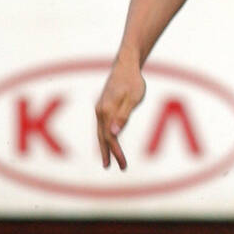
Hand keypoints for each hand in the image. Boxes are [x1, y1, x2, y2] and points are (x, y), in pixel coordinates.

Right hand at [96, 55, 145, 169]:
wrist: (125, 65)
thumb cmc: (133, 82)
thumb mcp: (133, 99)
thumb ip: (123, 116)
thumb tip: (114, 134)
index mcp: (106, 111)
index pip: (110, 138)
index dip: (116, 153)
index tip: (122, 165)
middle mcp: (100, 111)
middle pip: (102, 137)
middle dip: (107, 153)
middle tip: (110, 168)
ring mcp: (100, 108)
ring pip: (100, 132)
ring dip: (103, 146)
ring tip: (106, 160)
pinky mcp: (103, 105)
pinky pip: (101, 125)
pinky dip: (103, 136)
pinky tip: (108, 140)